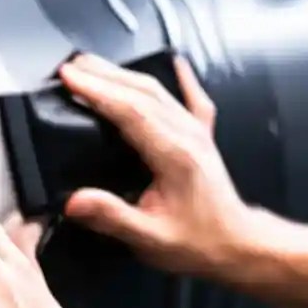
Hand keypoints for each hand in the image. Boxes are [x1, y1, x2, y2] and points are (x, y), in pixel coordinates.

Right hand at [58, 54, 254, 276]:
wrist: (239, 246)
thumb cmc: (196, 243)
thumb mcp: (150, 239)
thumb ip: (112, 217)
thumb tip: (73, 201)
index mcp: (173, 155)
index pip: (130, 111)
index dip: (97, 90)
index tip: (68, 77)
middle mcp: (186, 134)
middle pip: (142, 92)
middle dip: (103, 74)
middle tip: (69, 66)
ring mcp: (197, 131)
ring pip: (158, 91)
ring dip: (123, 74)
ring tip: (91, 65)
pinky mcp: (203, 135)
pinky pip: (192, 99)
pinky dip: (182, 78)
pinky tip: (175, 61)